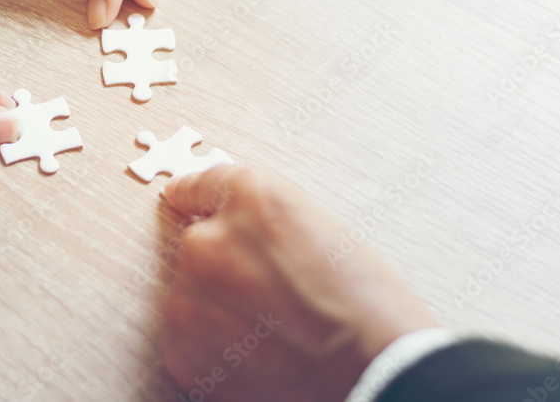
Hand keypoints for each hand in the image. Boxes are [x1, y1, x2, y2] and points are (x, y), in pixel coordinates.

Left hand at [160, 166, 437, 401]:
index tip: (185, 199)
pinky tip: (256, 355)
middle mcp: (209, 241)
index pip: (202, 185)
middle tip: (272, 295)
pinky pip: (187, 340)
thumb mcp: (321, 229)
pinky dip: (212, 347)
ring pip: (190, 295)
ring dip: (217, 308)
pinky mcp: (184, 351)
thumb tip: (232, 226)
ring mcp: (190, 298)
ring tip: (271, 330)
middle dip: (224, 266)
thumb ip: (263, 219)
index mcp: (249, 199)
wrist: (375, 375)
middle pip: (198, 245)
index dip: (196, 195)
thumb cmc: (366, 308)